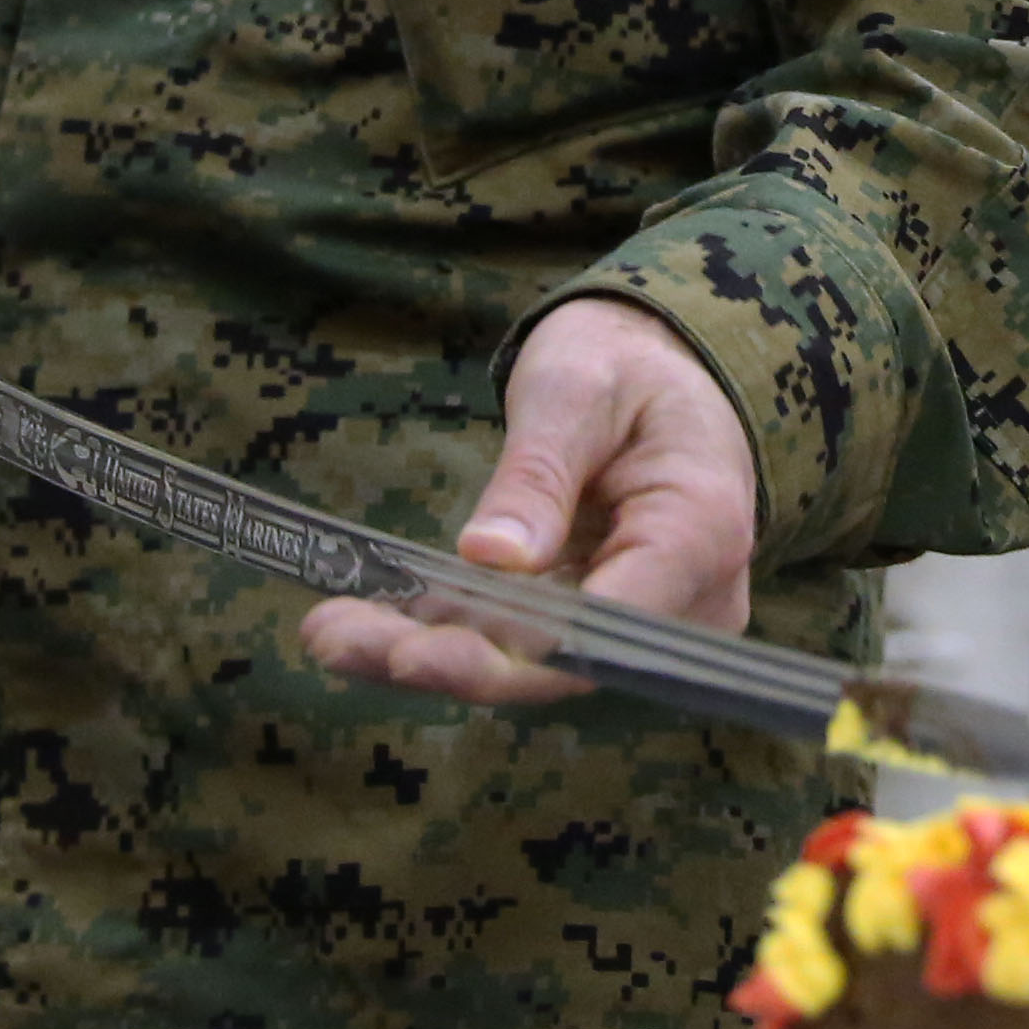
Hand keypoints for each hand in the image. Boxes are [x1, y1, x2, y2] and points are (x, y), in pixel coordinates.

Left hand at [301, 297, 759, 707]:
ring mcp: (647, 618)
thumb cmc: (629, 366)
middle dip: (445, 660)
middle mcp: (689, 599)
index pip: (608, 625)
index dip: (511, 651)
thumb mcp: (578, 391)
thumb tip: (490, 558)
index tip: (419, 652)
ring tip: (328, 632)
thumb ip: (539, 474)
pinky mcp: (598, 619)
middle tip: (336, 640)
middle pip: (561, 660)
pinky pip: (521, 641)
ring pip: (530, 661)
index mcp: (700, 533)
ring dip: (428, 651)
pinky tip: (363, 623)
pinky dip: (444, 632)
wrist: (662, 370)